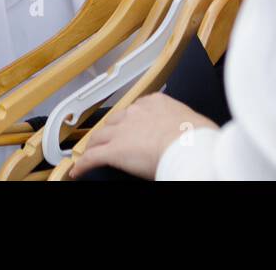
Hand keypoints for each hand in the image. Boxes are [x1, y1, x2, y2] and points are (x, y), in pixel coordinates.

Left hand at [66, 92, 217, 179]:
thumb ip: (180, 124)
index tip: (130, 126)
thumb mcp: (191, 122)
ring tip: (90, 153)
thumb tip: (186, 132)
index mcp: (155, 103)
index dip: (130, 120)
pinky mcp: (114, 151)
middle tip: (109, 140)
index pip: (136, 109)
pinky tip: (77, 171)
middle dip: (110, 131)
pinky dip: (83, 165)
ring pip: (100, 137)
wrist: (189, 146)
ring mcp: (122, 131)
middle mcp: (135, 113)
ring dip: (94, 146)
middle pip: (114, 121)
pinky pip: (92, 158)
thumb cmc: (197, 136)